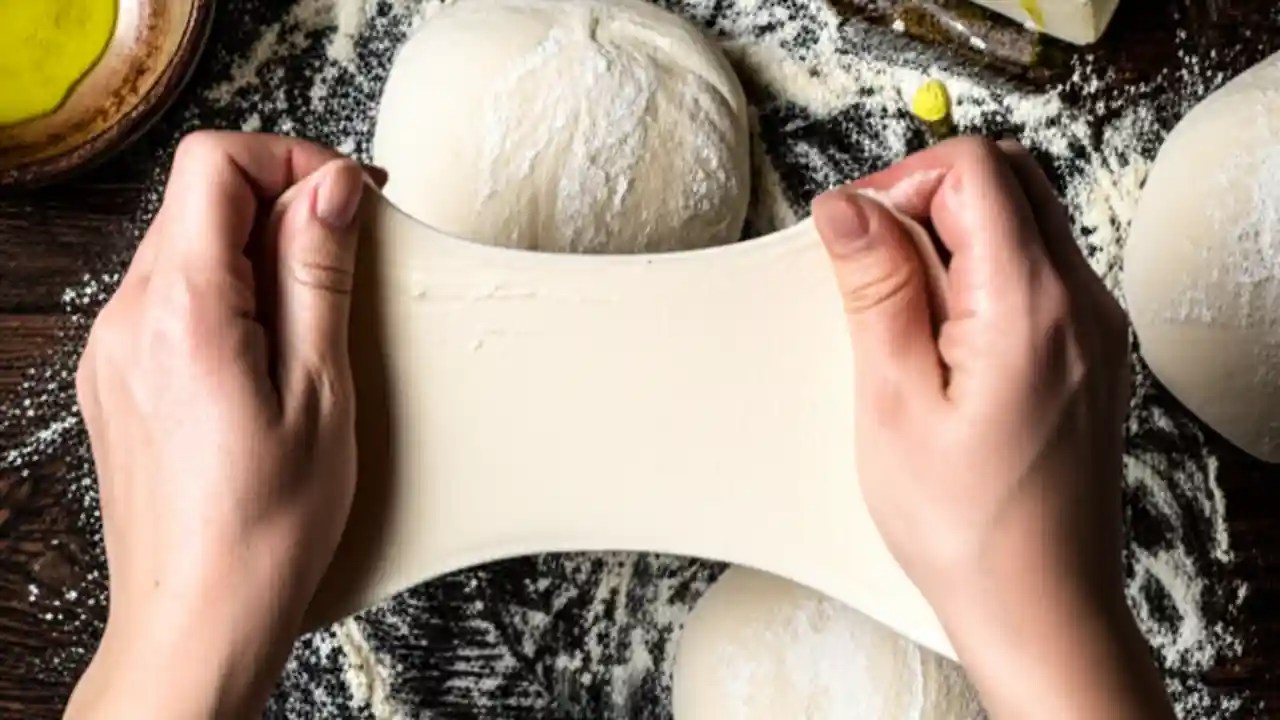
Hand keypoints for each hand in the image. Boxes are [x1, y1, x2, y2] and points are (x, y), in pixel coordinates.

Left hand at [66, 132, 374, 717]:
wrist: (197, 618)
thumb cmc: (265, 526)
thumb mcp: (320, 390)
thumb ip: (319, 274)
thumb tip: (332, 186)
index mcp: (180, 308)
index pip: (215, 164)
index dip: (290, 160)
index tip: (348, 198)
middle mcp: (125, 316)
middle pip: (198, 199)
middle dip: (280, 205)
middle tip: (348, 259)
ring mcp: (112, 349)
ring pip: (185, 247)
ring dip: (256, 254)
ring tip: (315, 320)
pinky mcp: (116, 378)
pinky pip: (169, 299)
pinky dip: (227, 297)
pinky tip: (271, 355)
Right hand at [813, 137, 1172, 718]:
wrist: (1040, 606)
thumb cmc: (965, 526)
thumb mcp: (895, 403)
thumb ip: (878, 290)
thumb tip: (848, 206)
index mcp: (1030, 306)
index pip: (976, 169)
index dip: (901, 180)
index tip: (853, 234)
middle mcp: (1081, 303)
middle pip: (1011, 178)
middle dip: (928, 195)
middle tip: (870, 260)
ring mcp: (1095, 328)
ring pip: (1026, 220)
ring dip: (954, 234)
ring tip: (899, 309)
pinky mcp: (1091, 353)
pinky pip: (1039, 271)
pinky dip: (983, 272)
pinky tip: (941, 338)